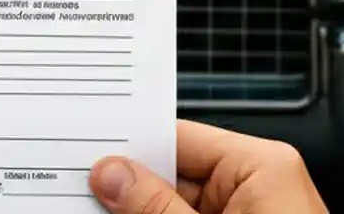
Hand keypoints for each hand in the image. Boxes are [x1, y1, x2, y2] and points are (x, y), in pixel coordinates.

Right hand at [90, 120, 326, 213]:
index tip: (85, 159)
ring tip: (98, 213)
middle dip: (129, 191)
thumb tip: (112, 175)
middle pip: (174, 176)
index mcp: (260, 166)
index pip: (178, 138)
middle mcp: (258, 187)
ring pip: (175, 209)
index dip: (130, 149)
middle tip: (82, 196)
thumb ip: (155, 208)